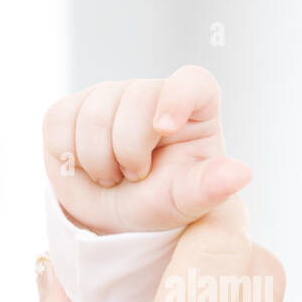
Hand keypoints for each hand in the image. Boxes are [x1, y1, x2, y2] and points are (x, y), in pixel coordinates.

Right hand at [42, 64, 250, 233]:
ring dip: (98, 159)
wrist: (113, 219)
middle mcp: (152, 94)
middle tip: (134, 177)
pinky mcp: (71, 108)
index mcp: (194, 108)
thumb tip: (241, 173)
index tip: (164, 127)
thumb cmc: (160, 202)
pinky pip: (60, 121)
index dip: (176, 97)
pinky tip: (84, 169)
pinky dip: (68, 155)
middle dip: (129, 149)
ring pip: (94, 111)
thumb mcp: (186, 202)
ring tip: (112, 177)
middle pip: (134, 97)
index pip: (191, 82)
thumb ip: (209, 187)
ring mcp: (110, 96)